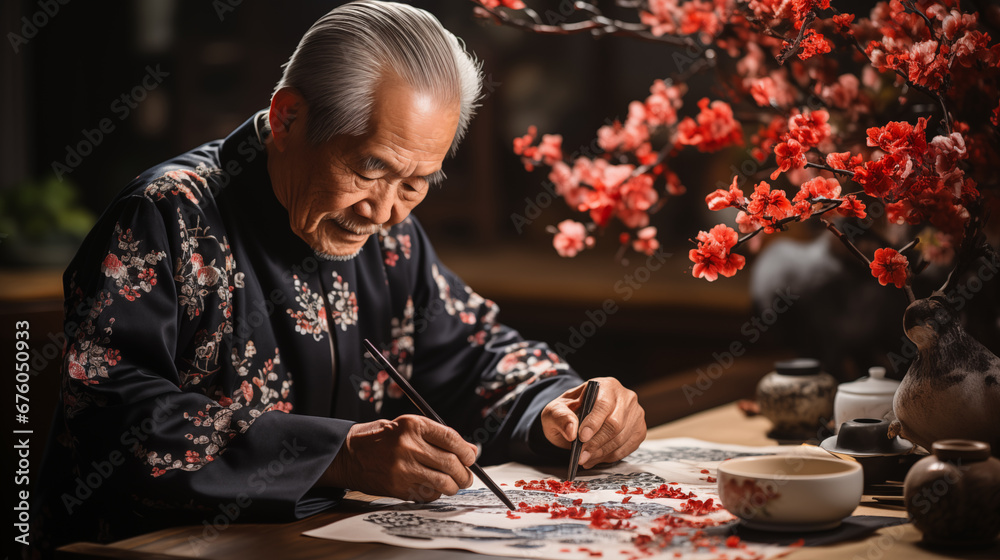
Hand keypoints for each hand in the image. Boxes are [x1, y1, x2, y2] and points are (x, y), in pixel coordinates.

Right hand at [320, 415, 477, 501]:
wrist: (350, 454)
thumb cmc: (383, 439)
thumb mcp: (409, 428)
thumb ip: (439, 437)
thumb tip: (471, 451)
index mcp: (413, 425)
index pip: (451, 439)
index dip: (466, 452)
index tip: (471, 458)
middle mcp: (409, 446)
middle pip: (450, 463)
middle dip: (464, 474)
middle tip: (466, 477)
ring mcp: (403, 468)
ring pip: (442, 483)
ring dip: (453, 487)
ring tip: (452, 485)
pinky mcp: (398, 487)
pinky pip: (428, 495)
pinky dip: (435, 494)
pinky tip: (431, 488)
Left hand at [541, 377, 645, 468]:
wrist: (577, 419)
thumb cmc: (567, 412)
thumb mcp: (554, 411)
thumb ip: (560, 417)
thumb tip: (572, 430)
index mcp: (605, 385)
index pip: (603, 404)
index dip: (593, 422)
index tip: (581, 437)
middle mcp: (625, 397)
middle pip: (615, 424)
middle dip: (596, 443)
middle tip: (581, 456)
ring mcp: (635, 414)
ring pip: (622, 438)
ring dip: (602, 452)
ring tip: (585, 459)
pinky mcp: (639, 430)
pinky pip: (628, 447)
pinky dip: (610, 456)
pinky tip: (596, 457)